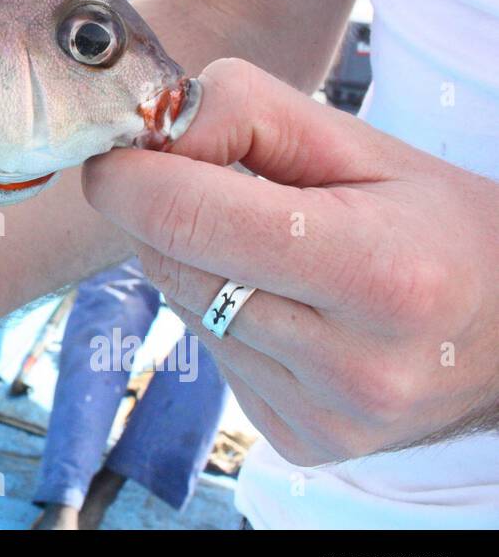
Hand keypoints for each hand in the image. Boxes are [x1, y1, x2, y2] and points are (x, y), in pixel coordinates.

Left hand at [82, 58, 498, 464]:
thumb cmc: (439, 224)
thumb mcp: (364, 144)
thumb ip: (248, 114)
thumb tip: (149, 136)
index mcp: (379, 273)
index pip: (188, 219)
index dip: (127, 177)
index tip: (116, 152)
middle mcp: (353, 365)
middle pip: (172, 265)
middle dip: (163, 213)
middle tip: (206, 183)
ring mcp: (323, 417)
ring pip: (183, 310)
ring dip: (196, 266)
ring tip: (272, 251)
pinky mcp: (300, 443)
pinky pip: (212, 356)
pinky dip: (223, 317)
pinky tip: (284, 306)